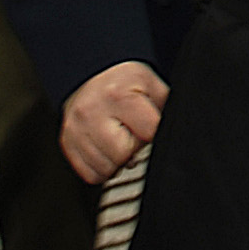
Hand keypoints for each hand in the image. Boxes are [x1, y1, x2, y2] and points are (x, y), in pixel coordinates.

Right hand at [58, 59, 168, 184]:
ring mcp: (76, 129)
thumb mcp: (151, 85)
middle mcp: (92, 112)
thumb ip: (165, 110)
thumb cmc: (126, 83)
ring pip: (107, 169)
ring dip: (118, 161)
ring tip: (119, 139)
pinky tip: (106, 148)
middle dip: (134, 149)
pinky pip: (91, 175)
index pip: (148, 134)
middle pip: (124, 156)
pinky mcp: (67, 143)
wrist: (91, 74)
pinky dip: (102, 168)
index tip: (151, 129)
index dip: (154, 136)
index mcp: (118, 96)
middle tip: (133, 133)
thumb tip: (181, 135)